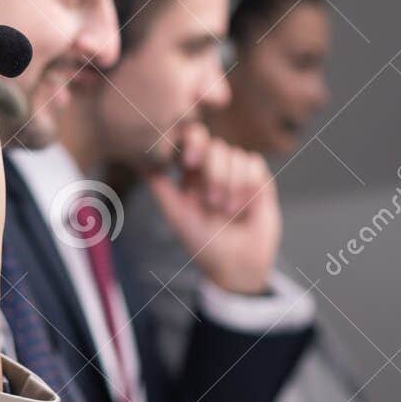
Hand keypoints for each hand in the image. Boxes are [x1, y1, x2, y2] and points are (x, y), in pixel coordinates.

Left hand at [146, 121, 279, 294]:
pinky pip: (254, 163)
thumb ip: (160, 187)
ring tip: (228, 212)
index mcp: (191, 172)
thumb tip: (141, 162)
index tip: (189, 162)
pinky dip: (248, 184)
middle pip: (214, 146)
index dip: (192, 141)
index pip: (191, 138)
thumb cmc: (202, 242)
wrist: (236, 263)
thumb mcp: (177, 214)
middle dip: (214, 174)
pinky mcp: (259, 179)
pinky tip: (245, 206)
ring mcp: (238, 172)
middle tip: (212, 202)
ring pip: (235, 155)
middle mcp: (214, 168)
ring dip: (231, 186)